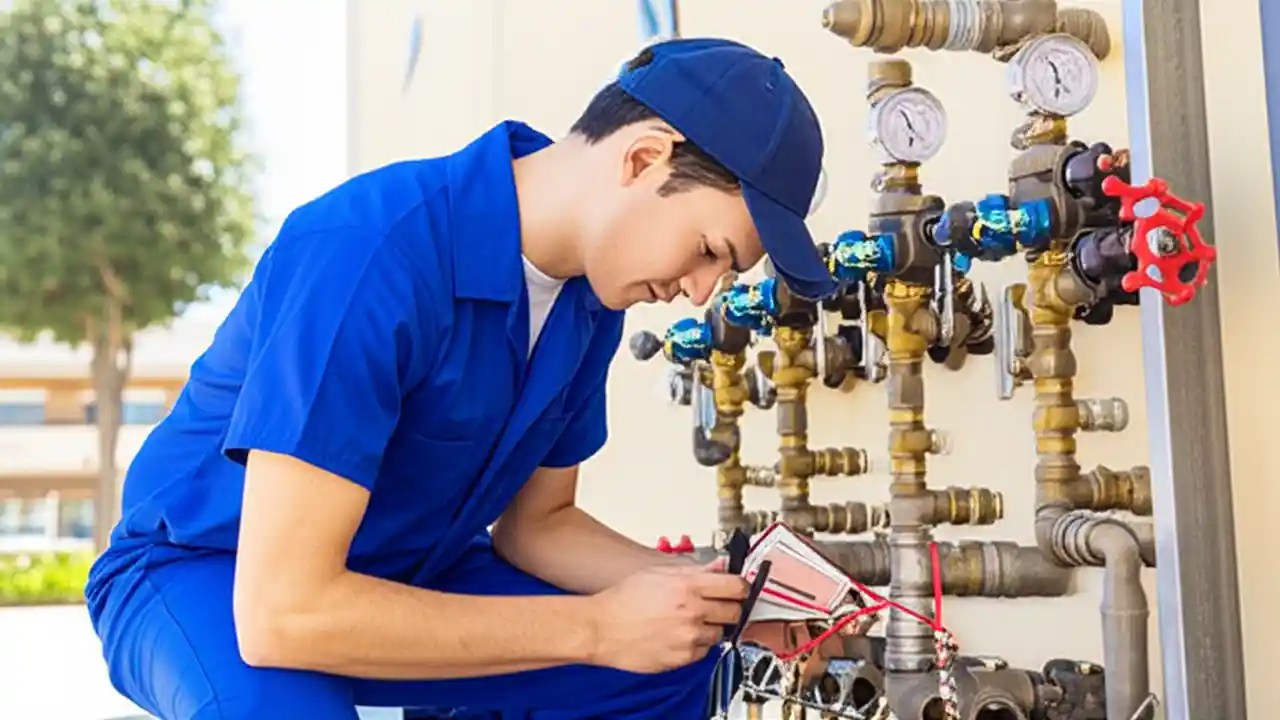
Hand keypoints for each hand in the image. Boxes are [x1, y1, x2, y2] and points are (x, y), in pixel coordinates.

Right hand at [587, 560, 747, 673]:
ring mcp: (688, 637)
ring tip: (688, 621)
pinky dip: (696, 644)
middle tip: (716, 605)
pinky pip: (704, 652)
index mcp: (688, 586)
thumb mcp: (658, 574)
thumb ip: (694, 570)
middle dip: (729, 607)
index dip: (740, 587)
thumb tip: (719, 566)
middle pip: (734, 612)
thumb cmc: (623, 600)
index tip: (738, 589)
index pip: (736, 586)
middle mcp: (692, 612)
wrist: (601, 629)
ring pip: (720, 634)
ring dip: (710, 627)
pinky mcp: (682, 658)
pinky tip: (678, 635)